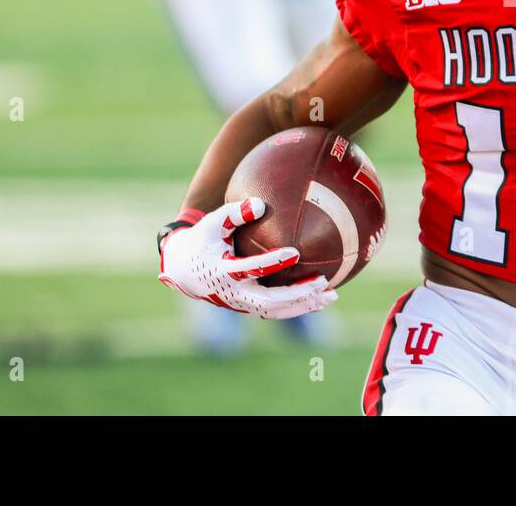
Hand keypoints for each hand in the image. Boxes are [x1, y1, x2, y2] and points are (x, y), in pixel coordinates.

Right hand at [158, 198, 337, 318]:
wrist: (184, 270)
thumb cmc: (202, 239)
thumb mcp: (212, 223)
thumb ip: (234, 212)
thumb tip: (260, 202)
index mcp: (223, 270)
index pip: (251, 268)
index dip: (272, 262)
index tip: (296, 252)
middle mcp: (233, 292)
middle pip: (268, 300)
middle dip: (296, 294)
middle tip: (321, 282)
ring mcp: (240, 304)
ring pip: (275, 311)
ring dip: (303, 305)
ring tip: (331, 296)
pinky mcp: (247, 308)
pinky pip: (275, 312)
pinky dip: (297, 309)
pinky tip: (320, 301)